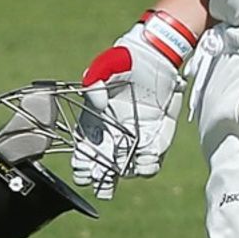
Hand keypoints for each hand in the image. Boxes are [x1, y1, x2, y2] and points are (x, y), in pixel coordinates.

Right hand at [71, 11, 194, 199]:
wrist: (157, 56)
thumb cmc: (126, 60)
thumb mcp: (107, 65)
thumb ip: (95, 82)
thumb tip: (96, 103)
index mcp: (94, 124)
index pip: (82, 155)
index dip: (82, 166)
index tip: (85, 167)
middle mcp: (113, 138)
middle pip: (102, 172)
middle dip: (101, 181)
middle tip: (104, 179)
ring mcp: (134, 141)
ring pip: (126, 172)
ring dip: (125, 174)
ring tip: (127, 169)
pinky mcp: (156, 140)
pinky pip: (150, 163)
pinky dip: (147, 166)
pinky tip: (145, 160)